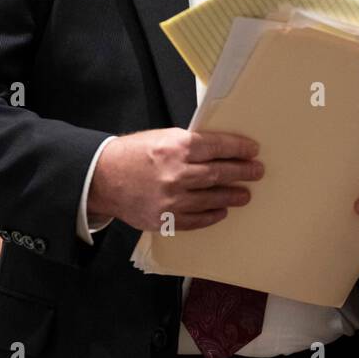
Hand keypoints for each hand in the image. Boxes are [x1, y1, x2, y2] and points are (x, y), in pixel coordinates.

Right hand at [88, 128, 262, 233]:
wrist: (103, 178)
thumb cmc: (133, 154)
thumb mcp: (161, 137)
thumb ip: (188, 145)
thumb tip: (219, 150)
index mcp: (176, 146)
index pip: (217, 146)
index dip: (238, 148)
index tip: (252, 150)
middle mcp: (176, 173)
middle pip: (219, 173)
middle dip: (242, 172)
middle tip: (256, 172)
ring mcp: (171, 199)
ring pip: (212, 198)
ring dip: (232, 196)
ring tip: (244, 194)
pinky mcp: (165, 219)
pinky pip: (197, 220)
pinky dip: (212, 215)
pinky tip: (222, 210)